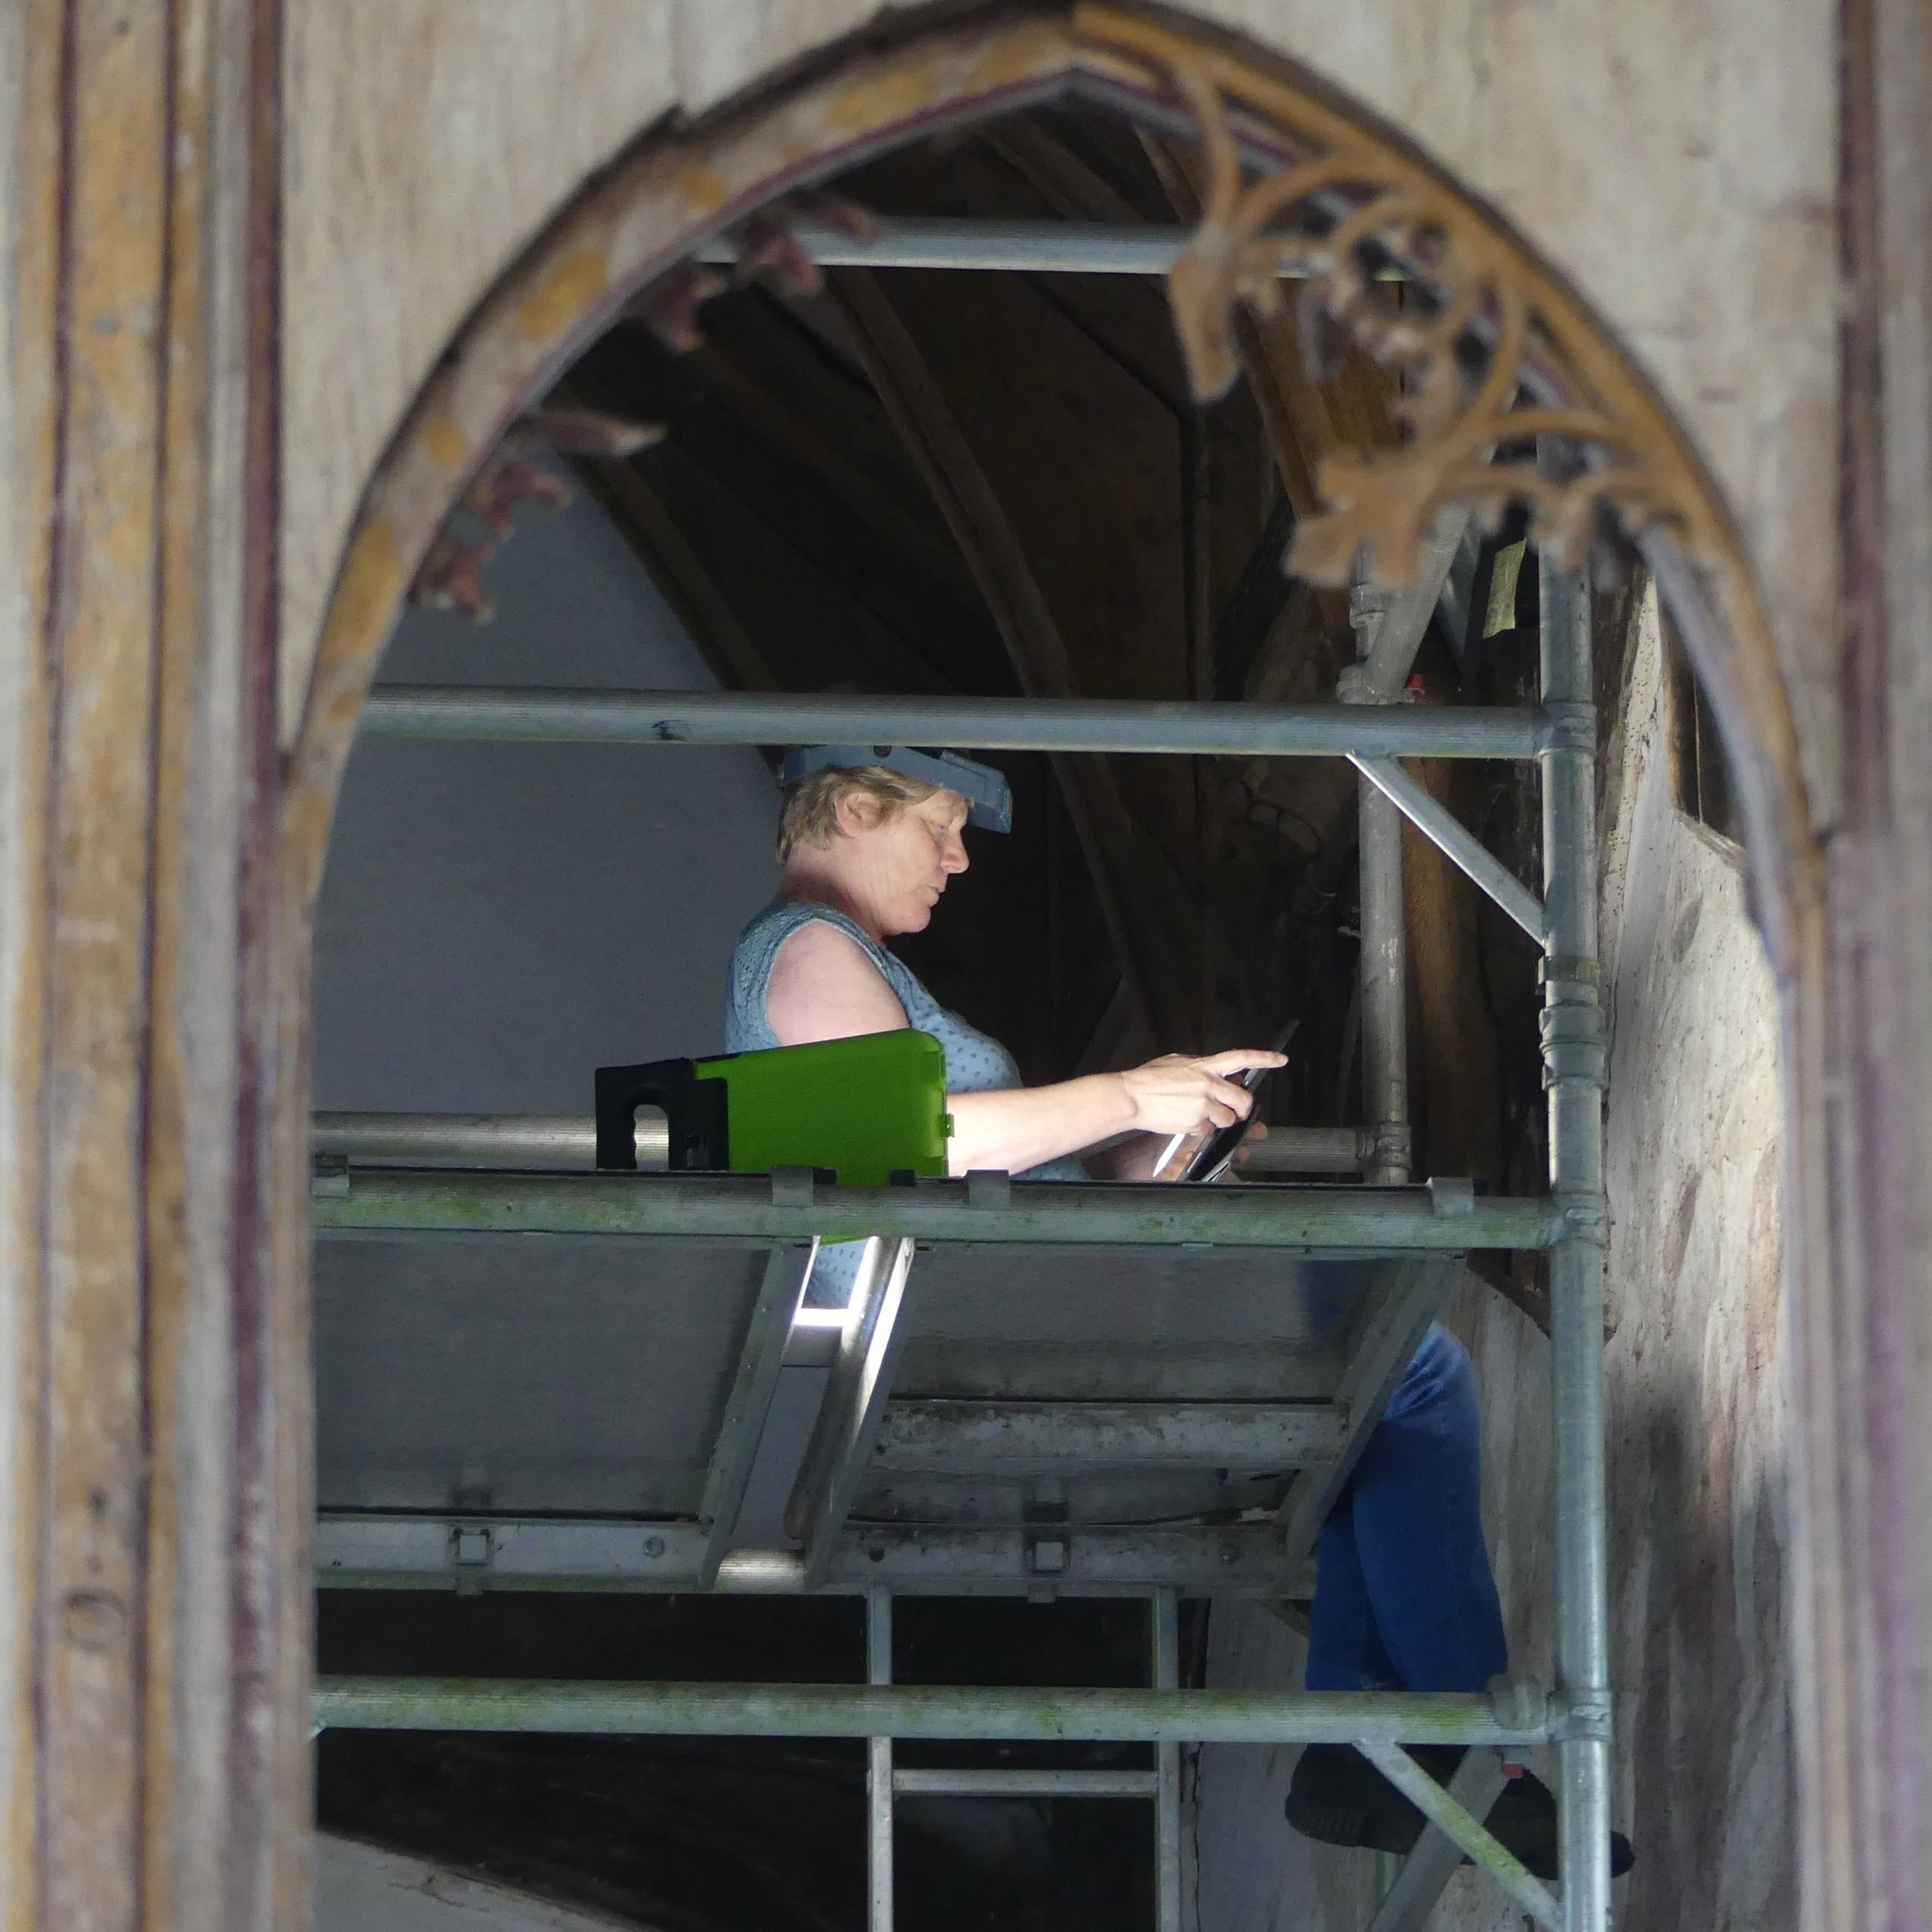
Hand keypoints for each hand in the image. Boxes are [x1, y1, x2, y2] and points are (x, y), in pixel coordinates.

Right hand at [1115, 1049, 1287, 1138]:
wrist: (1131, 1097)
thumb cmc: (1150, 1079)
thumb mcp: (1178, 1063)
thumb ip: (1202, 1067)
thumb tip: (1222, 1073)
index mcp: (1205, 1066)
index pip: (1241, 1058)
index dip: (1264, 1059)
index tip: (1281, 1061)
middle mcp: (1208, 1084)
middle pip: (1244, 1100)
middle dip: (1242, 1108)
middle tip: (1234, 1111)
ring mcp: (1203, 1105)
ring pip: (1228, 1119)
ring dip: (1219, 1121)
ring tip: (1199, 1115)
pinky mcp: (1195, 1123)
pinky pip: (1208, 1129)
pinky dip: (1201, 1129)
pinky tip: (1185, 1121)